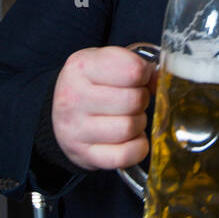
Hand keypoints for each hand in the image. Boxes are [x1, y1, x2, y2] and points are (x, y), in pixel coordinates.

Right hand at [50, 46, 156, 170]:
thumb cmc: (90, 85)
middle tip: (134, 100)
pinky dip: (137, 148)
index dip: (145, 74)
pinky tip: (132, 138)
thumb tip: (160, 81)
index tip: (139, 78)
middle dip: (142, 100)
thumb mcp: (104, 62)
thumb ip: (133, 65)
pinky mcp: (84, 155)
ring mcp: (76, 129)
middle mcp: (74, 97)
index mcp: (81, 66)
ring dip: (139, 123)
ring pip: (129, 128)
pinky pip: (125, 155)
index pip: (133, 70)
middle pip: (134, 101)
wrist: (58, 114)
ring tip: (130, 117)